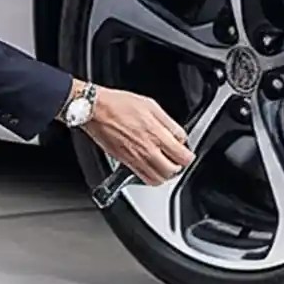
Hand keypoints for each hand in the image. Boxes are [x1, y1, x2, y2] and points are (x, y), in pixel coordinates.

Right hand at [78, 83, 194, 185]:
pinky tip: (151, 167)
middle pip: (172, 171)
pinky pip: (143, 179)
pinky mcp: (125, 163)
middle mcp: (147, 150)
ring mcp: (135, 159)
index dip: (188, 155)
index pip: (182, 156)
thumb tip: (180, 136)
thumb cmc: (119, 104)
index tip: (187, 151)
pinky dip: (151, 177)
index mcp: (156, 134)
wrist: (96, 110)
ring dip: (165, 174)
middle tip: (177, 159)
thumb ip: (169, 124)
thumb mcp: (151, 105)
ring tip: (166, 165)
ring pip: (158, 179)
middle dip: (179, 166)